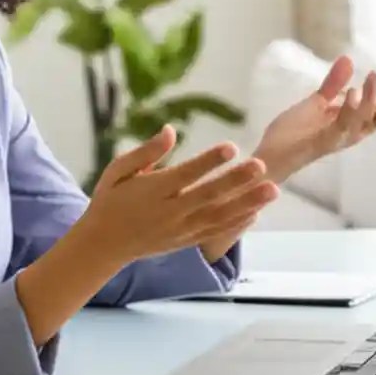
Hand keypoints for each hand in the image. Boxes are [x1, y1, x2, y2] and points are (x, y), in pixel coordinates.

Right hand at [80, 125, 278, 264]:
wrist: (103, 244)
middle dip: (236, 181)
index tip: (231, 146)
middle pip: (208, 195)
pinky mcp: (186, 241)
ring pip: (218, 216)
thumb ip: (145, 152)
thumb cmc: (111, 199)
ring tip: (272, 190)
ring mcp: (180, 230)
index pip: (186, 174)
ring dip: (247, 203)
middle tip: (261, 165)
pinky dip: (237, 224)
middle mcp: (169, 212)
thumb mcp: (117, 170)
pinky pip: (215, 232)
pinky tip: (256, 212)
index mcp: (152, 191)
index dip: (209, 161)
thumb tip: (170, 130)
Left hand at [253, 55, 375, 182]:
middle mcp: (359, 130)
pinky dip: (351, 109)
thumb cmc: (293, 133)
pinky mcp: (323, 141)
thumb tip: (349, 59)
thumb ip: (334, 84)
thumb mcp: (316, 101)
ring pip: (372, 119)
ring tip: (375, 73)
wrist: (268, 156)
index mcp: (361, 120)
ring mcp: (343, 136)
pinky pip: (343, 126)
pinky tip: (354, 91)